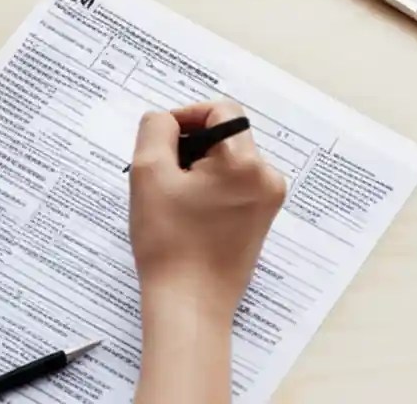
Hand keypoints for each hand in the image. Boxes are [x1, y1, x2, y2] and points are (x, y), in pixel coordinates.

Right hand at [129, 101, 286, 321]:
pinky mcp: (260, 221)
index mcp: (246, 162)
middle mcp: (267, 178)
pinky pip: (234, 187)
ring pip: (227, 162)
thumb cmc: (169, 243)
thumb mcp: (148, 172)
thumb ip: (156, 129)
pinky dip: (208, 190)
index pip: (220, 111)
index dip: (186, 117)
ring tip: (172, 199)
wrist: (189, 304)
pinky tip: (186, 215)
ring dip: (197, 169)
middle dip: (190, 147)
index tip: (160, 139)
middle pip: (225, 136)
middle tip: (160, 175)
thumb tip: (167, 121)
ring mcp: (267, 202)